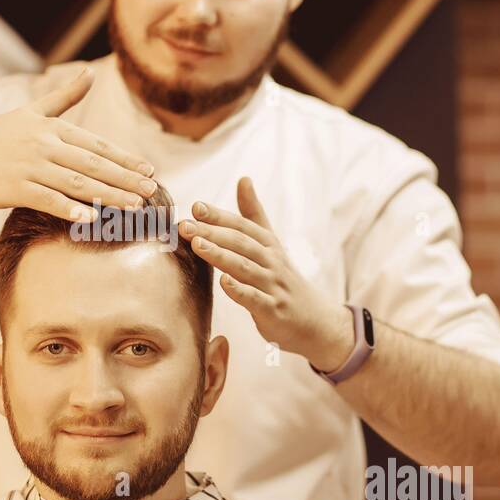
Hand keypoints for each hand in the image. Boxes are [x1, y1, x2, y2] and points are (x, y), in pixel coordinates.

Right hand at [0, 68, 156, 220]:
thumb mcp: (31, 111)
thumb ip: (64, 97)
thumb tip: (91, 73)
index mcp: (52, 128)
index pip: (97, 144)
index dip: (124, 158)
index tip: (149, 170)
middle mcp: (44, 145)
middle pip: (93, 163)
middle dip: (125, 178)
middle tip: (150, 190)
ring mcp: (30, 167)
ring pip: (76, 182)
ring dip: (107, 195)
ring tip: (133, 207)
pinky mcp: (14, 188)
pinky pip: (47, 200)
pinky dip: (69, 209)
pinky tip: (90, 218)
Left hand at [178, 177, 352, 371]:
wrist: (315, 320)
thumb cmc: (283, 278)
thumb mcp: (271, 244)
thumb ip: (254, 214)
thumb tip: (244, 178)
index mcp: (268, 244)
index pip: (242, 226)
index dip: (219, 216)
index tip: (196, 206)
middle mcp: (272, 261)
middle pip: (240, 243)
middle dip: (212, 232)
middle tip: (185, 225)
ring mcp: (273, 286)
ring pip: (245, 267)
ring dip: (220, 255)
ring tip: (197, 244)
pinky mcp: (273, 310)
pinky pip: (255, 299)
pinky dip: (240, 290)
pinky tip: (224, 282)